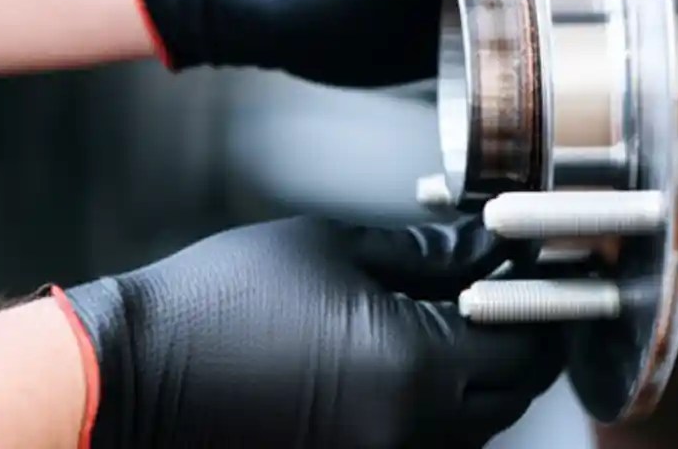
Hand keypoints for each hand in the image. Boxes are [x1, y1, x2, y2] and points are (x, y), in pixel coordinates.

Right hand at [65, 216, 562, 448]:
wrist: (133, 374)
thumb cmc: (223, 299)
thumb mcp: (334, 249)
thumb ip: (428, 253)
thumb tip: (488, 248)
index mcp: (412, 365)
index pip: (526, 342)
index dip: (544, 302)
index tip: (543, 267)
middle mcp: (409, 429)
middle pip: (512, 392)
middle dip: (523, 341)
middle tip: (508, 291)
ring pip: (477, 426)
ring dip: (487, 378)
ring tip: (463, 320)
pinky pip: (429, 443)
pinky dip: (441, 408)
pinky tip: (417, 362)